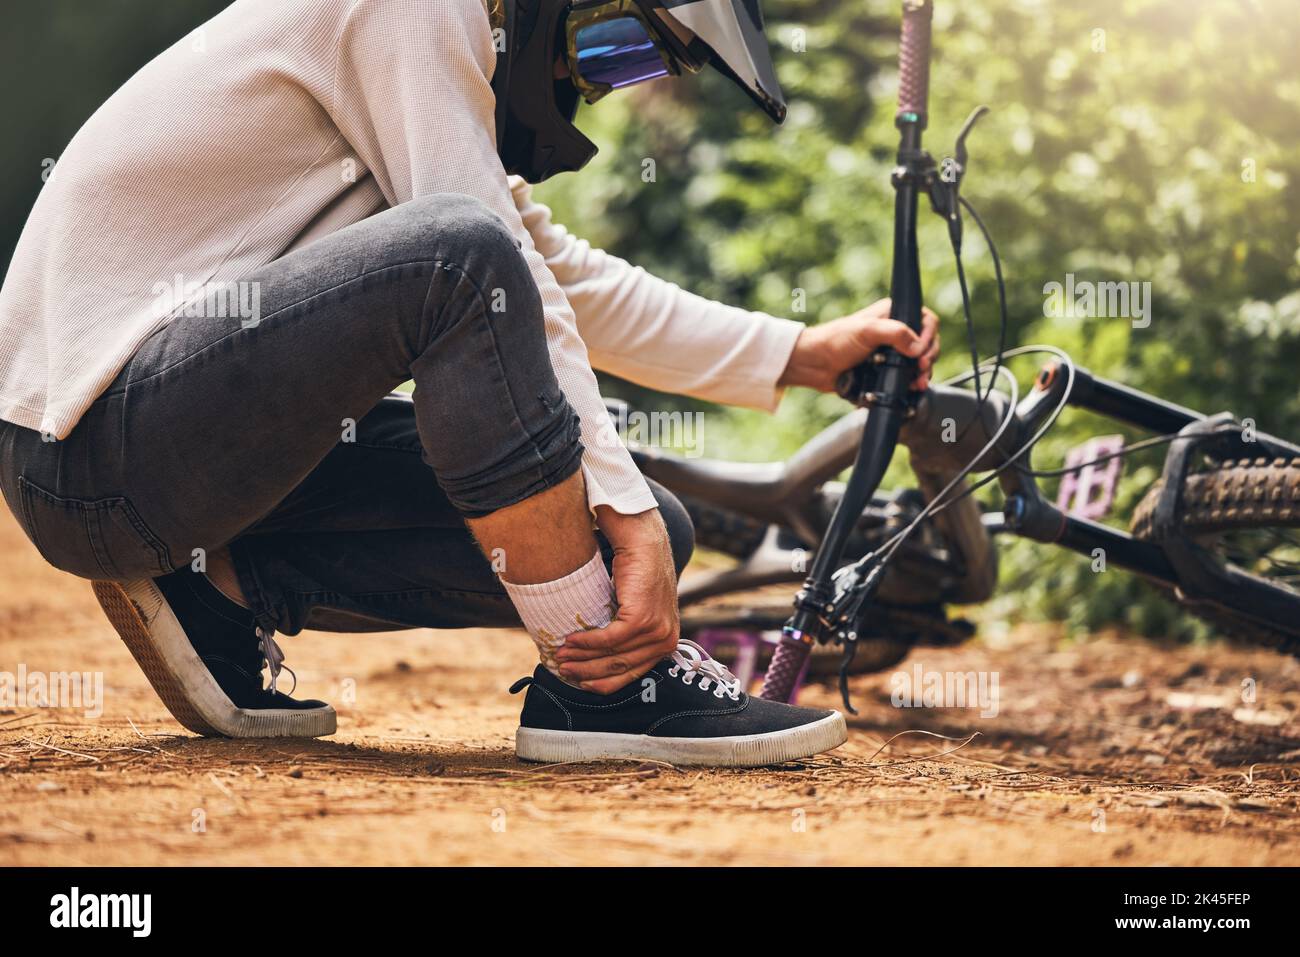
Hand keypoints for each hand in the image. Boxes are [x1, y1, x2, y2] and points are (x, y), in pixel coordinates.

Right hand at [553, 507, 679, 693]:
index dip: (605, 681)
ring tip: (561, 655)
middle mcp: (666, 639)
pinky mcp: (643, 618)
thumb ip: (625, 632)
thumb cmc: (636, 571)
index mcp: (666, 640)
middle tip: (563, 669)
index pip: (633, 672)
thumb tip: (593, 655)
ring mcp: (657, 630)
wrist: (642, 540)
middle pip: (621, 667)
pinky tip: (570, 640)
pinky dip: (587, 642)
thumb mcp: (635, 608)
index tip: (582, 682)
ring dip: (582, 657)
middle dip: (588, 672)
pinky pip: (610, 639)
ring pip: (613, 655)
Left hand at [778, 298, 940, 392]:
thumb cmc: (834, 341)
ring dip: (922, 373)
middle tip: (921, 368)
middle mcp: (894, 332)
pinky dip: (910, 383)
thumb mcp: (866, 331)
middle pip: (926, 343)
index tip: (922, 351)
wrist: (813, 364)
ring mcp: (890, 353)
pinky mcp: (884, 370)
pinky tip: (910, 388)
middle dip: (927, 357)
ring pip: (918, 362)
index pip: (925, 320)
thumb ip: (895, 334)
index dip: (929, 335)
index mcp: (892, 314)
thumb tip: (918, 347)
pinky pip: (904, 377)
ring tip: (917, 383)